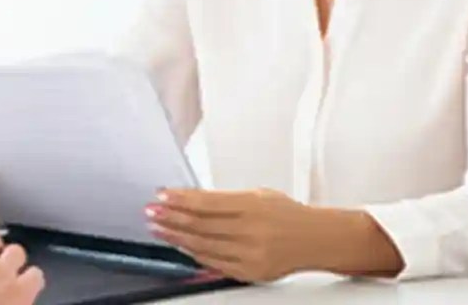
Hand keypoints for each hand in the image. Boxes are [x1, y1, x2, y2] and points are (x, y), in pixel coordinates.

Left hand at [145, 188, 322, 282]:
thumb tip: (188, 200)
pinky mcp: (250, 272)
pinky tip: (180, 245)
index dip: (180, 199)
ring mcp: (250, 254)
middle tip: (151, 212)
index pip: (206, 203)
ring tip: (158, 228)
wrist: (317, 239)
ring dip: (176, 237)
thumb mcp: (258, 195)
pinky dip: (193, 254)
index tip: (161, 195)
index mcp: (253, 206)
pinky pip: (214, 263)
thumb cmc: (287, 213)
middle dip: (171, 217)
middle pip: (200, 225)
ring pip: (203, 246)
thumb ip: (225, 200)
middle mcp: (252, 231)